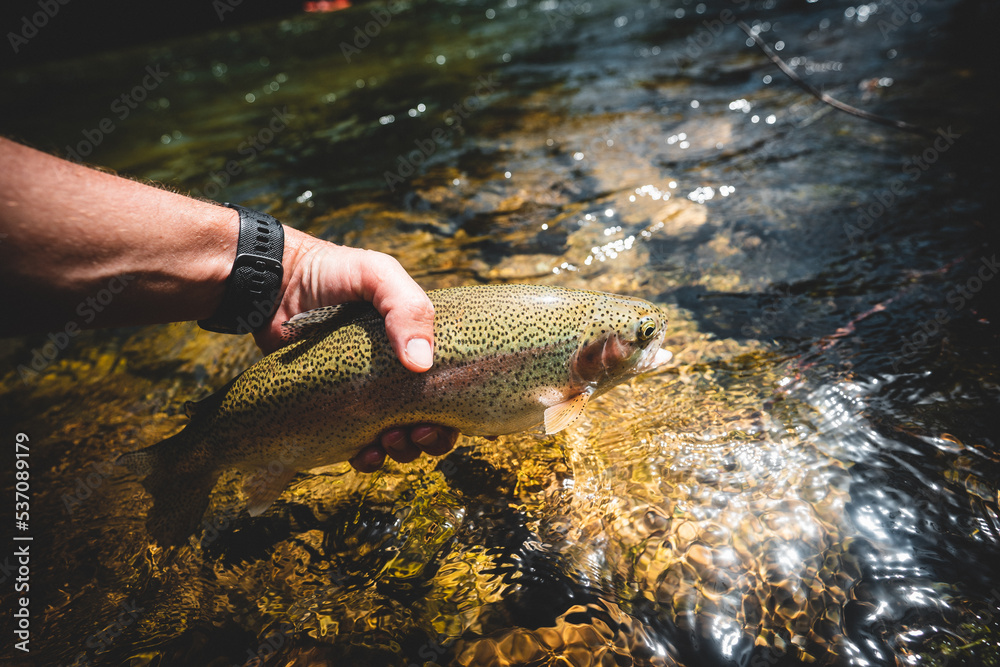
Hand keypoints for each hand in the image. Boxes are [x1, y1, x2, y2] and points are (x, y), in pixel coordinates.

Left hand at [253, 227, 459, 469]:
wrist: (276, 284)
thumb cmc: (333, 273)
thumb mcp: (378, 275)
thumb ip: (407, 308)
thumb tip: (422, 365)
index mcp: (417, 348)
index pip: (451, 390)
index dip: (455, 414)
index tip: (441, 419)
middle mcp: (396, 376)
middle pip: (431, 423)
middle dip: (431, 438)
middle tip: (416, 432)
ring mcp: (365, 396)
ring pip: (397, 440)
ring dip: (402, 450)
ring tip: (389, 439)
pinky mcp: (334, 410)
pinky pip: (357, 446)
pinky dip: (368, 457)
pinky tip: (364, 452)